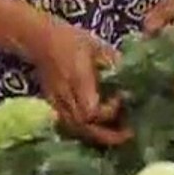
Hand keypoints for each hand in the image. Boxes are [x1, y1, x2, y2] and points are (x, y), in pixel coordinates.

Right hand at [29, 17, 130, 145]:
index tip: (122, 98)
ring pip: (76, 129)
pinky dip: (86, 131)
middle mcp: (66, 94)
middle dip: (107, 134)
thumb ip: (114, 62)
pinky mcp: (53, 105)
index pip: (91, 109)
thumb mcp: (96, 45)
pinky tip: (100, 129)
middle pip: (84, 126)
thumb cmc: (70, 39)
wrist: (39, 40)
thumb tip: (134, 77)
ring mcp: (57, 102)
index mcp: (78, 78)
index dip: (109, 111)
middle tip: (129, 134)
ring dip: (98, 135)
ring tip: (118, 135)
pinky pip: (69, 125)